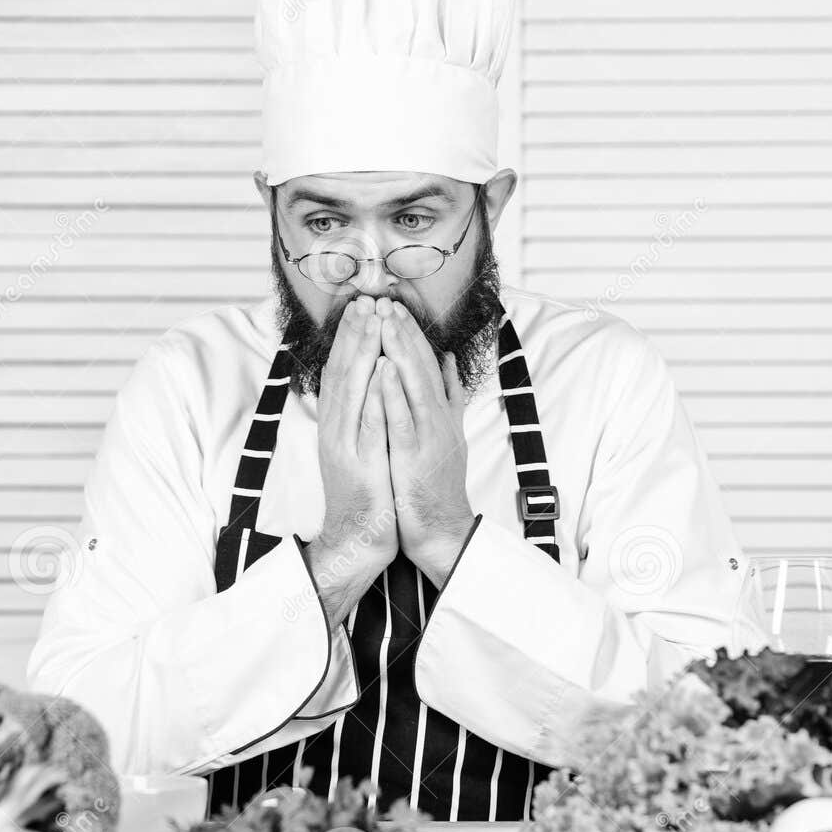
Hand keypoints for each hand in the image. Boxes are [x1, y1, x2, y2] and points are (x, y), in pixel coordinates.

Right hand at [304, 295, 397, 628]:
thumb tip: (371, 382)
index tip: (361, 306)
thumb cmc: (365, 492)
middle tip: (364, 300)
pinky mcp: (361, 465)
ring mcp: (346, 447)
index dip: (350, 338)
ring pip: (351, 393)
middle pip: (342, 374)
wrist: (356, 539)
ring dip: (360, 355)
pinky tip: (380, 373)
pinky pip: (367, 426)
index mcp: (338, 424)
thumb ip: (364, 414)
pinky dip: (372, 398)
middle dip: (354, 335)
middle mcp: (336, 431)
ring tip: (370, 323)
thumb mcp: (362, 446)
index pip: (341, 372)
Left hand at [378, 297, 475, 584]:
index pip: (427, 365)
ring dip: (401, 351)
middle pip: (423, 368)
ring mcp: (429, 437)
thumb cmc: (435, 485)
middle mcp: (439, 420)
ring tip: (387, 320)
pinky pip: (403, 420)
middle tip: (387, 299)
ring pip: (415, 385)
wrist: (443, 531)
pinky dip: (395, 393)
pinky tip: (384, 369)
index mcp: (441, 415)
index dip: (412, 334)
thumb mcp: (445, 436)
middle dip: (405, 332)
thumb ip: (446, 398)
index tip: (395, 306)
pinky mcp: (415, 457)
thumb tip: (445, 361)